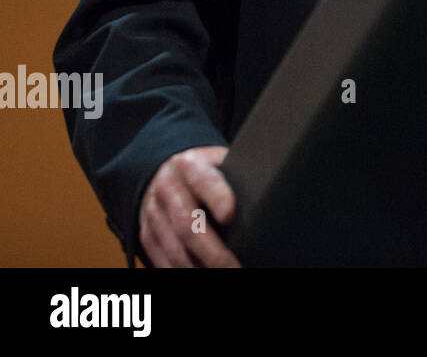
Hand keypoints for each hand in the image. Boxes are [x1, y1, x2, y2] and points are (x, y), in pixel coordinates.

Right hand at [138, 145, 241, 266]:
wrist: (165, 172)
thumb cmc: (206, 170)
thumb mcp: (220, 161)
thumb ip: (237, 175)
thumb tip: (269, 194)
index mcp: (190, 165)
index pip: (203, 181)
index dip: (217, 197)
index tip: (230, 214)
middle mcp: (168, 189)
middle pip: (187, 225)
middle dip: (213, 252)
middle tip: (235, 267)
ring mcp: (154, 214)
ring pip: (174, 249)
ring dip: (198, 268)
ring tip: (224, 274)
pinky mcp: (147, 234)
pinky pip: (162, 260)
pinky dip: (182, 271)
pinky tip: (202, 274)